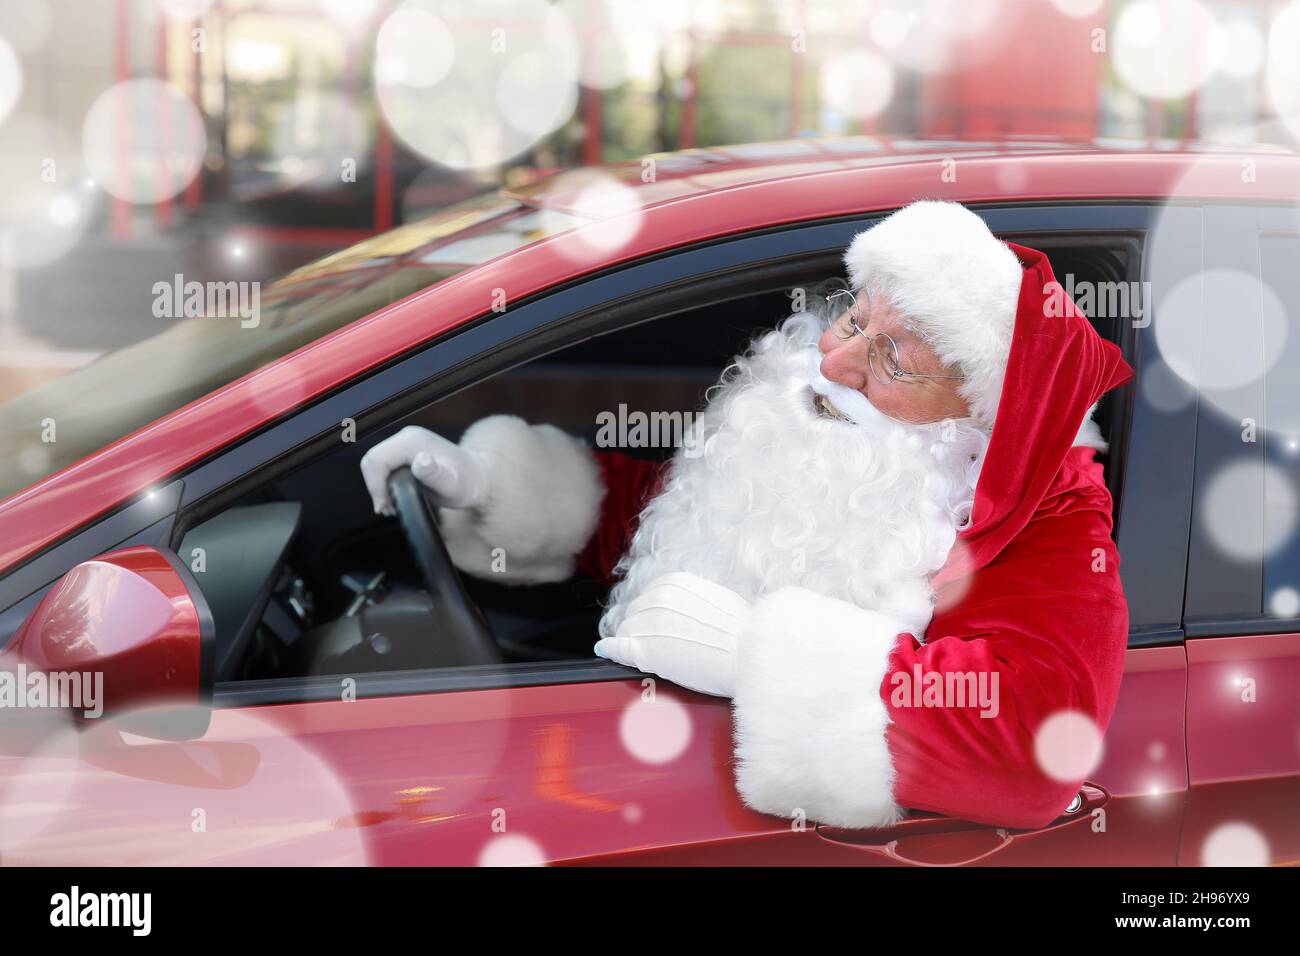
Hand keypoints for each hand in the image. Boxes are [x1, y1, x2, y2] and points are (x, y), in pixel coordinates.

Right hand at [360, 425, 488, 516]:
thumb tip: (420, 462)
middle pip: (372, 460)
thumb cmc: (467, 483)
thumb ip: (435, 474)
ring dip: (378, 487)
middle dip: (374, 487)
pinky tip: (394, 498)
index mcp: (413, 441)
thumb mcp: (453, 485)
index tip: (386, 505)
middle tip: (388, 509)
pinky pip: (384, 466)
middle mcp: (407, 438)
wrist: (477, 479)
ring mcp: (405, 444)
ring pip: (375, 464)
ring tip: (392, 507)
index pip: (377, 459)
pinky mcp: (406, 452)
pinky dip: (383, 484)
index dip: (375, 484)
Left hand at [594, 572, 748, 697]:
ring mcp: (649, 623)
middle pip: (635, 613)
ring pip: (627, 630)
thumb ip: (694, 599)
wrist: (749, 654)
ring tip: (649, 655)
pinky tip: (605, 650)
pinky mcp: (644, 650)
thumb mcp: (717, 599)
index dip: (652, 615)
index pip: (649, 597)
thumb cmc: (742, 632)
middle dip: (642, 627)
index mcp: (675, 583)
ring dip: (633, 641)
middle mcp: (657, 597)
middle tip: (659, 644)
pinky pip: (617, 648)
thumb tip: (689, 606)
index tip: (659, 626)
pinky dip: (610, 649)